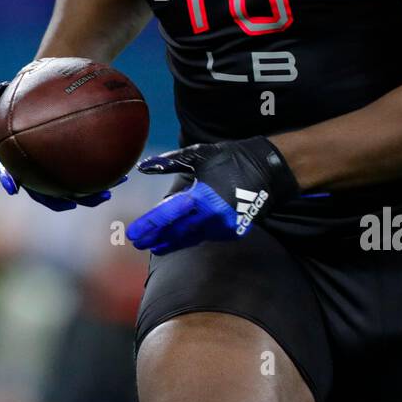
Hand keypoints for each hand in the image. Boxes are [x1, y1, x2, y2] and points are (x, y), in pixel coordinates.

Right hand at [0, 78, 125, 210]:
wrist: (58, 82)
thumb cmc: (39, 84)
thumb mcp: (24, 83)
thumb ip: (11, 90)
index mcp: (19, 151)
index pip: (8, 167)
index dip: (9, 178)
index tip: (12, 187)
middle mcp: (38, 165)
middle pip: (44, 189)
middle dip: (59, 199)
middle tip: (73, 201)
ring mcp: (61, 166)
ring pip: (72, 188)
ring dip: (88, 196)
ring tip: (106, 194)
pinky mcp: (82, 162)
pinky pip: (93, 174)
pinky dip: (106, 177)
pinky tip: (123, 176)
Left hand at [126, 136, 299, 253]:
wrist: (268, 170)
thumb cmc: (230, 159)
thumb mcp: (198, 156)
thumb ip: (170, 162)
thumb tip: (144, 166)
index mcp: (201, 197)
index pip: (168, 216)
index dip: (149, 226)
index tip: (133, 234)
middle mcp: (211, 217)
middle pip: (176, 233)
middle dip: (156, 238)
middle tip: (137, 242)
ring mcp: (223, 227)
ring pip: (190, 238)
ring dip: (171, 242)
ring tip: (155, 245)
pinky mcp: (232, 231)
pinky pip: (205, 236)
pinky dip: (190, 238)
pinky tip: (178, 239)